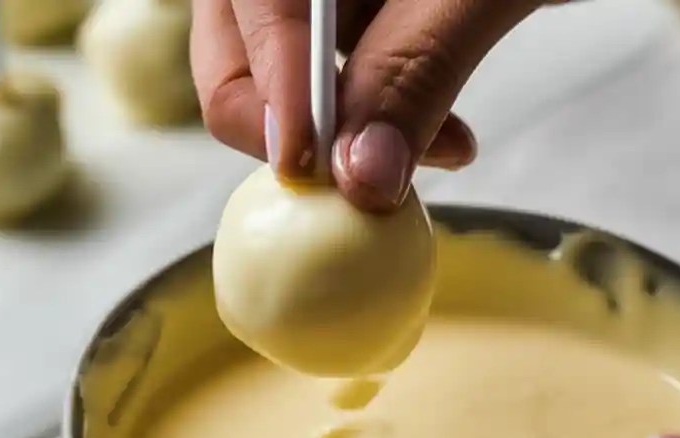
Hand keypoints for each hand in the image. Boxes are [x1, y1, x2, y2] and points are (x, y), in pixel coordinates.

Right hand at [191, 0, 556, 210]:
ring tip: (435, 153)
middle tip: (350, 177)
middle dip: (293, 121)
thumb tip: (360, 179)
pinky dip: (380, 111)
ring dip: (347, 128)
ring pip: (284, 63)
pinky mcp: (362, 4)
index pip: (247, 2)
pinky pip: (336, 64)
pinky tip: (442, 136)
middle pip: (237, 40)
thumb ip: (416, 67)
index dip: (266, 83)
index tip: (307, 164)